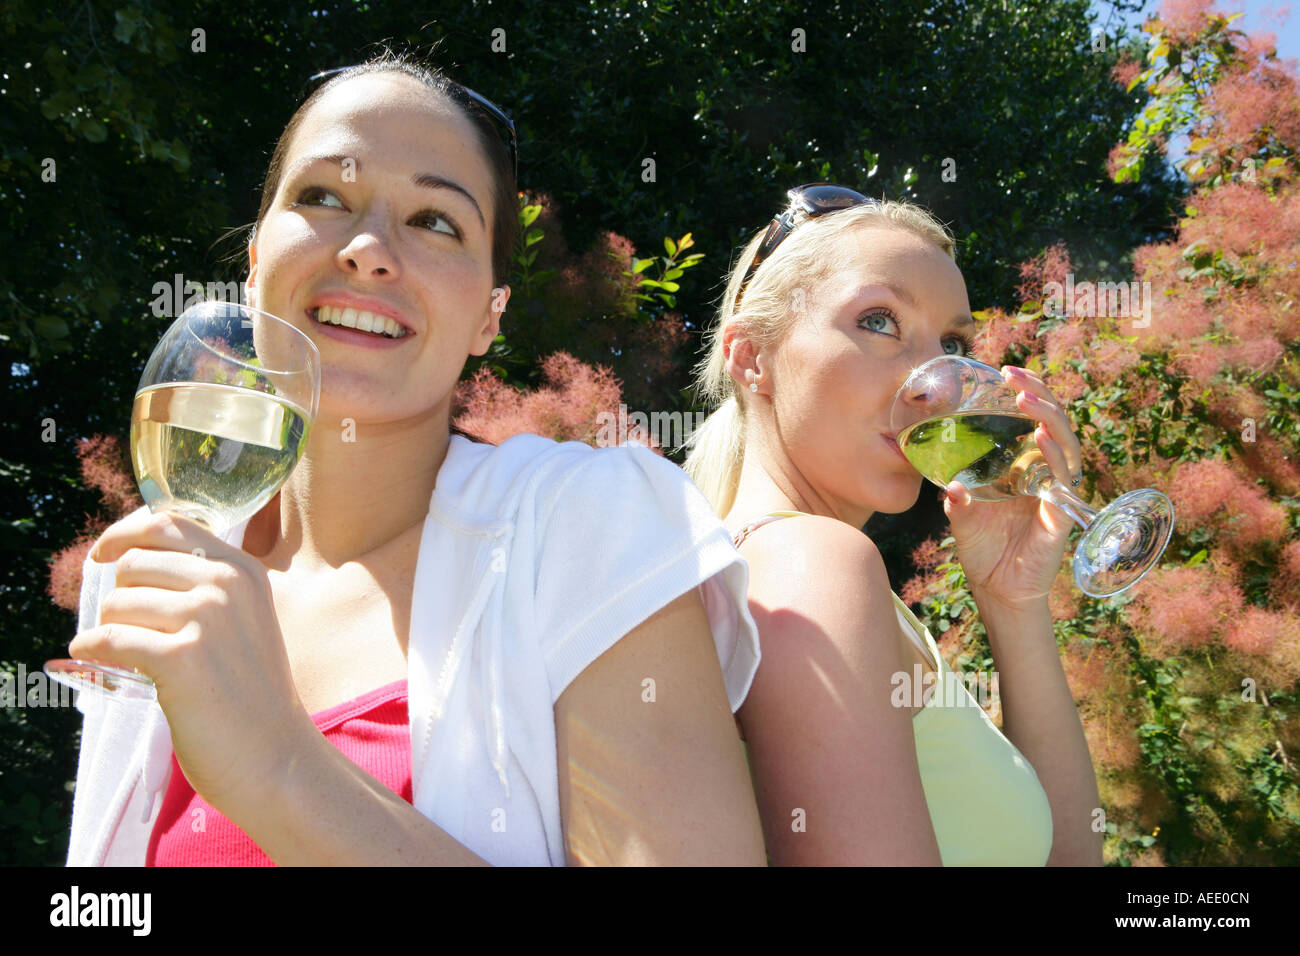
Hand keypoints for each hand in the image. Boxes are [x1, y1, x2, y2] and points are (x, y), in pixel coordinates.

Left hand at [69, 510, 312, 812]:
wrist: (275, 755)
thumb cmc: (252, 694)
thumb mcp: (243, 620)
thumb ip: (205, 586)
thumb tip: (133, 561)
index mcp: (244, 569)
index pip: (168, 523)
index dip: (124, 534)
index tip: (104, 554)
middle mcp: (227, 584)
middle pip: (136, 562)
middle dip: (118, 595)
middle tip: (126, 628)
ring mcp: (207, 619)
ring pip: (118, 602)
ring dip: (107, 627)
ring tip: (123, 652)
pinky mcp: (181, 658)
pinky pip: (109, 638)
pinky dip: (91, 648)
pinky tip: (94, 656)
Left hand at [941, 366, 1080, 610]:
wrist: (996, 591)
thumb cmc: (983, 550)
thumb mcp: (961, 515)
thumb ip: (955, 494)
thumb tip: (947, 482)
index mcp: (1023, 466)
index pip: (1031, 419)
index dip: (1026, 393)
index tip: (1006, 370)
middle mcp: (1044, 473)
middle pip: (1052, 423)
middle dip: (1038, 394)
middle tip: (1014, 376)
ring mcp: (1055, 491)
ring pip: (1064, 444)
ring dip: (1047, 417)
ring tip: (1026, 399)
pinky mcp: (1060, 513)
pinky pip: (1064, 479)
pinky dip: (1055, 456)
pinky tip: (1041, 438)